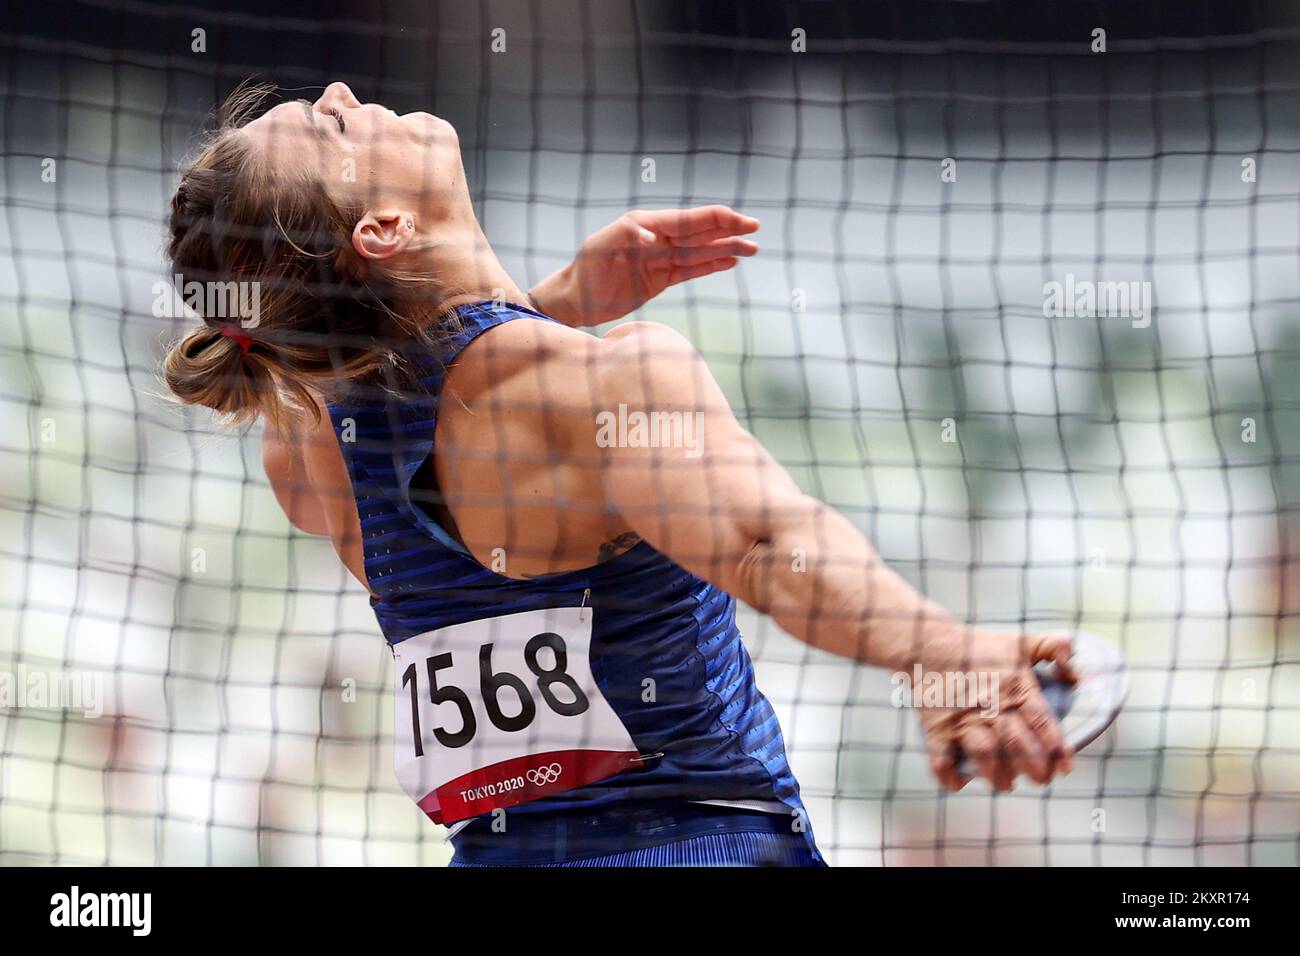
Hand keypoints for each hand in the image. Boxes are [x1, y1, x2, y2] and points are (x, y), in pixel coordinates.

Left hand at [529, 206, 758, 326]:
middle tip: (756, 229)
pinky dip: (711, 265)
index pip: (688, 221)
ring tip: (752, 249)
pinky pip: (691, 270)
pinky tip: (730, 262)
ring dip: (726, 249)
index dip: (716, 220)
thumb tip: (650, 232)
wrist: (575, 301)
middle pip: (700, 233)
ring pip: (700, 252)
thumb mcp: (598, 251)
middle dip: (728, 230)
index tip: (741, 221)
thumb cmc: (584, 274)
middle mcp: (657, 238)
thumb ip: (623, 235)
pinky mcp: (660, 279)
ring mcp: (660, 259)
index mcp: (645, 225)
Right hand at [916, 629, 1075, 791]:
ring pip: (983, 754)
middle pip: (1016, 744)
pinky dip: (948, 774)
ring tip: (1006, 782)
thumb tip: (1076, 675)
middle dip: (1033, 767)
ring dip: (996, 774)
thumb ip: (1054, 650)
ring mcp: (962, 718)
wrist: (929, 644)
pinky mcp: (937, 726)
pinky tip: (959, 782)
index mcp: (1015, 688)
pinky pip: (941, 756)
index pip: (1042, 722)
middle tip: (1041, 778)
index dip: (1057, 748)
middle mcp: (990, 706)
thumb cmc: (979, 647)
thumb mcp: (1021, 642)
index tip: (1065, 766)